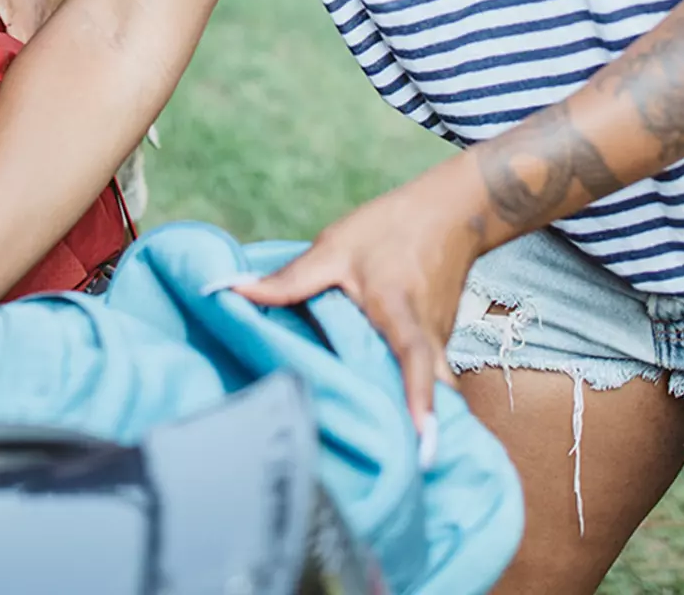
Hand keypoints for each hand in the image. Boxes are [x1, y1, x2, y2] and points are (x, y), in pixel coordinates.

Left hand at [235, 171, 486, 444]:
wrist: (451, 211)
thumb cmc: (390, 228)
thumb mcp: (335, 247)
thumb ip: (288, 279)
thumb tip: (232, 290)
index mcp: (399, 312)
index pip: (414, 359)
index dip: (418, 399)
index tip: (424, 441)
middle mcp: (428, 335)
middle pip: (433, 392)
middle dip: (421, 432)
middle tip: (404, 473)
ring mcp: (440, 344)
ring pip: (433, 391)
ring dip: (414, 419)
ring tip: (391, 459)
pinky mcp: (440, 347)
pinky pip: (428, 382)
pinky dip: (412, 400)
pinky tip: (386, 420)